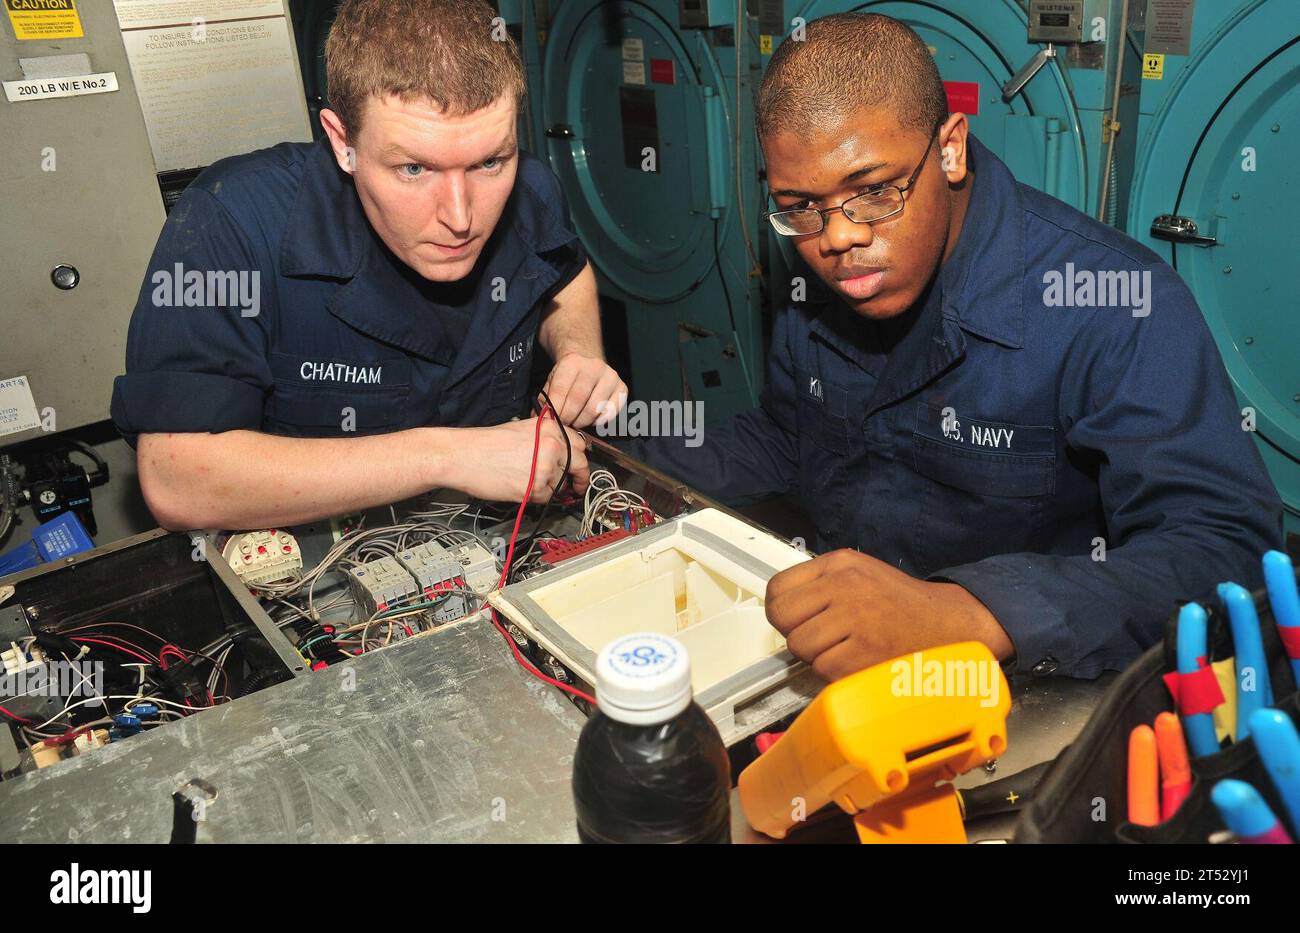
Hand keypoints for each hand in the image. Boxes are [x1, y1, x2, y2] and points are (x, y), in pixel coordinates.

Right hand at [444, 417, 589, 503]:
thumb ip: (546, 438)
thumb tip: (563, 454)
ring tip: (527, 480)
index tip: (580, 467)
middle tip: (576, 486)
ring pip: (562, 485)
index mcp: (550, 428)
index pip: (580, 444)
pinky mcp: (536, 488)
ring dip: (551, 487)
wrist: (463, 455)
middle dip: (580, 478)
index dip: (581, 458)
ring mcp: (546, 467)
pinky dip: (537, 497)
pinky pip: (547, 498)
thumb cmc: (485, 444)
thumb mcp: (523, 429)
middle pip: (580, 465)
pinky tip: (521, 487)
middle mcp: (553, 445)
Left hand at [541, 353, 627, 428]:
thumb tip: (538, 418)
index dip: (555, 410)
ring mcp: (611, 377)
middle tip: (563, 425)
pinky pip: (611, 412)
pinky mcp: (622, 388)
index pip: (561, 391)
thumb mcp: (552, 380)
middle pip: (579, 401)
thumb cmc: (569, 375)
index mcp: (573, 362)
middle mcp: (594, 367)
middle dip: (568, 418)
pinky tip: (590, 420)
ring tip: (575, 422)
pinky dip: (599, 421)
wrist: (588, 360)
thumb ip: (544, 399)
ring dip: (582, 421)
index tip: (552, 421)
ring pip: (595, 408)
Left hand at [764, 549, 1012, 680]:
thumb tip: (782, 609)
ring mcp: (855, 618)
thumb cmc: (900, 603)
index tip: (796, 620)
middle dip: (796, 634)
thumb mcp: (859, 573)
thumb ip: (820, 583)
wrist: (949, 623)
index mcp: (839, 563)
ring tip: (845, 650)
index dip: (782, 611)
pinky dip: (836, 674)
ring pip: (801, 647)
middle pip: (783, 619)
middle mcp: (844, 585)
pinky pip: (824, 669)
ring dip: (817, 656)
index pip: (777, 588)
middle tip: (820, 639)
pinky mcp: (865, 651)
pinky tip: (858, 662)